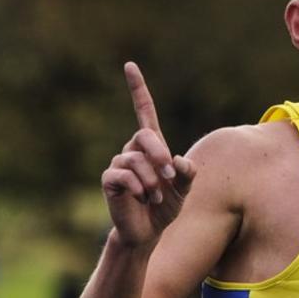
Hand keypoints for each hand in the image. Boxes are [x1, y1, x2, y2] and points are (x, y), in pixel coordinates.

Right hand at [102, 62, 197, 248]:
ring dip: (153, 182)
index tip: (129, 65)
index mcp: (151, 146)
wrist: (148, 232)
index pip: (144, 111)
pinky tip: (142, 200)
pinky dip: (139, 189)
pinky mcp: (110, 179)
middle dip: (160, 156)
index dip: (137, 89)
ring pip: (136, 160)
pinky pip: (124, 175)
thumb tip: (179, 162)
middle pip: (145, 136)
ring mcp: (119, 163)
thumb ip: (188, 173)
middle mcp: (132, 150)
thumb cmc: (166, 207)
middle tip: (170, 177)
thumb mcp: (184, 188)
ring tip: (155, 198)